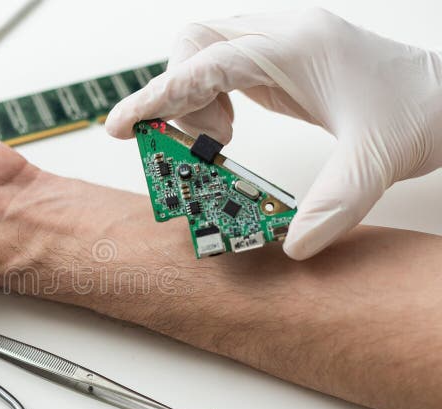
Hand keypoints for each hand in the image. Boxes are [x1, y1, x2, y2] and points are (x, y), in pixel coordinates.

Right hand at [105, 8, 441, 259]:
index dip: (158, 95)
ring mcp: (279, 49)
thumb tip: (292, 243)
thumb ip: (333, 206)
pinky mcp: (280, 65)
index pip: (204, 64)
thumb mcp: (377, 162)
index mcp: (295, 48)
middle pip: (193, 46)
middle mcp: (281, 39)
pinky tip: (228, 130)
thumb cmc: (420, 110)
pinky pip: (222, 72)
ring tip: (216, 141)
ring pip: (203, 56)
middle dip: (177, 95)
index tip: (123, 123)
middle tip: (191, 143)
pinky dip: (209, 101)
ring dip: (193, 101)